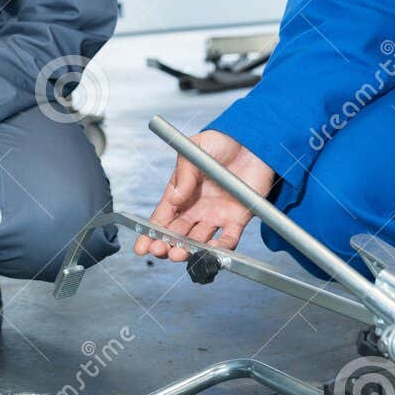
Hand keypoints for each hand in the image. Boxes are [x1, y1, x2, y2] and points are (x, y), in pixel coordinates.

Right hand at [133, 130, 276, 260]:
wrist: (252, 141)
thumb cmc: (221, 142)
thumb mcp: (194, 149)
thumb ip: (184, 173)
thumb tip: (174, 199)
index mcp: (182, 194)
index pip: (163, 218)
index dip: (151, 234)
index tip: (142, 247)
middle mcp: (197, 209)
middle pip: (178, 235)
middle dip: (167, 246)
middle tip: (161, 251)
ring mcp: (217, 216)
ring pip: (200, 241)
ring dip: (189, 250)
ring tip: (179, 253)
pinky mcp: (238, 218)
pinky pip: (228, 239)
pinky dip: (220, 249)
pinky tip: (211, 250)